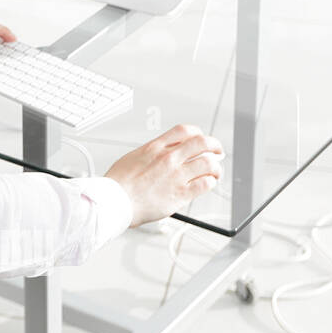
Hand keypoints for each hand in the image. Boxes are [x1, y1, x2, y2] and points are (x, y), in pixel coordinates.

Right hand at [105, 124, 224, 227]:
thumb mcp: (132, 157)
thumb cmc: (118, 183)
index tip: (200, 139)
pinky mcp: (180, 194)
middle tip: (217, 151)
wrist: (114, 201)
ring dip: (216, 167)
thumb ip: (151, 154)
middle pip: (202, 143)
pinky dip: (210, 183)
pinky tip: (207, 184)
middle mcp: (168, 159)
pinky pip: (205, 184)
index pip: (185, 131)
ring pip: (209, 164)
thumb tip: (161, 153)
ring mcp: (176, 176)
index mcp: (155, 148)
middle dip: (215, 146)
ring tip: (215, 172)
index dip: (197, 133)